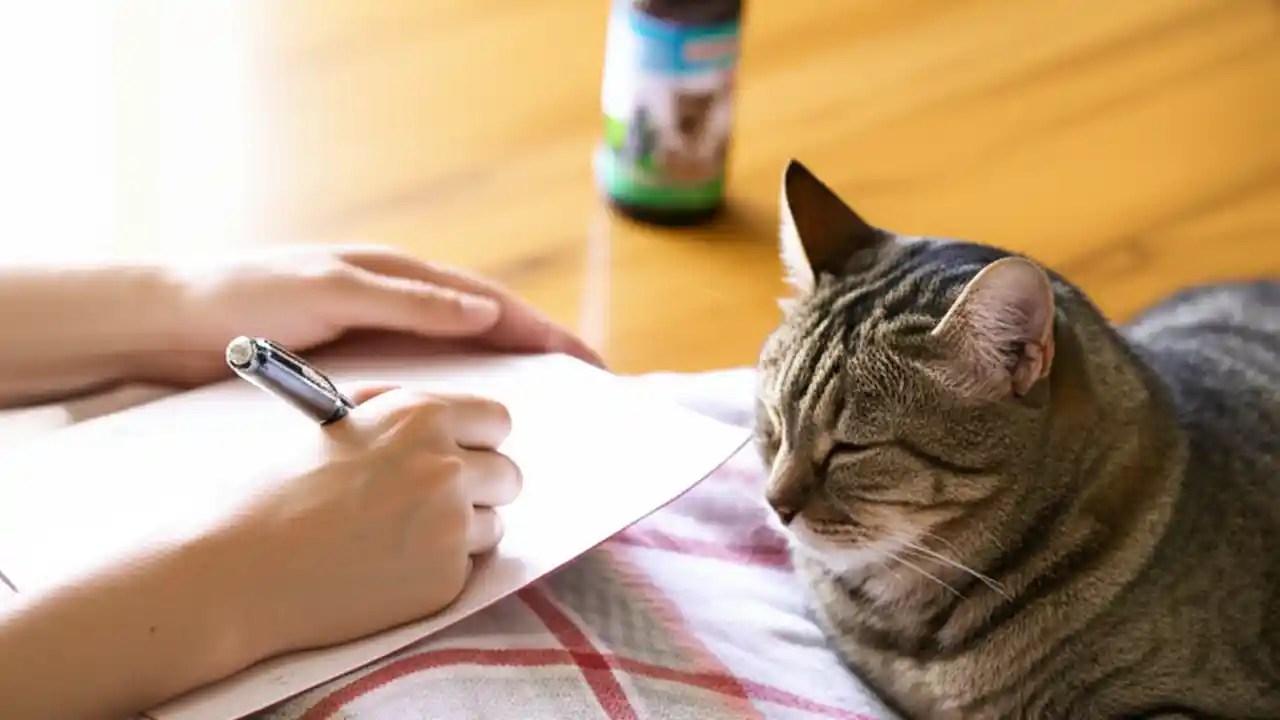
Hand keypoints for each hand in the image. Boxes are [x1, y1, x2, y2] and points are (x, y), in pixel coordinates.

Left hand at [143, 245, 601, 383]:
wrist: (167, 324)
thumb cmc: (246, 300)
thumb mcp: (330, 292)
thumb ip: (409, 302)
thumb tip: (487, 313)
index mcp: (398, 274)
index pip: (491, 304)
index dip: (544, 333)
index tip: (590, 366)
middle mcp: (396, 301)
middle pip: (487, 330)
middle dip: (537, 357)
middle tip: (583, 397)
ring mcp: (377, 332)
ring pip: (460, 359)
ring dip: (503, 380)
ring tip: (543, 415)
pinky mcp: (354, 365)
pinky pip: (424, 381)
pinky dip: (459, 397)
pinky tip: (467, 427)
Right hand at [220, 385, 519, 658]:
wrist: (242, 567)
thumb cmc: (278, 495)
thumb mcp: (341, 428)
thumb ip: (404, 422)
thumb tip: (451, 425)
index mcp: (420, 415)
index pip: (496, 420)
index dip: (479, 440)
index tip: (465, 454)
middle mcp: (446, 463)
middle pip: (508, 474)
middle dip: (481, 488)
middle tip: (438, 504)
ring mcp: (451, 523)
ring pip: (494, 524)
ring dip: (463, 532)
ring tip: (400, 539)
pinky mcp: (446, 577)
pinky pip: (468, 569)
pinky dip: (438, 571)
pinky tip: (388, 569)